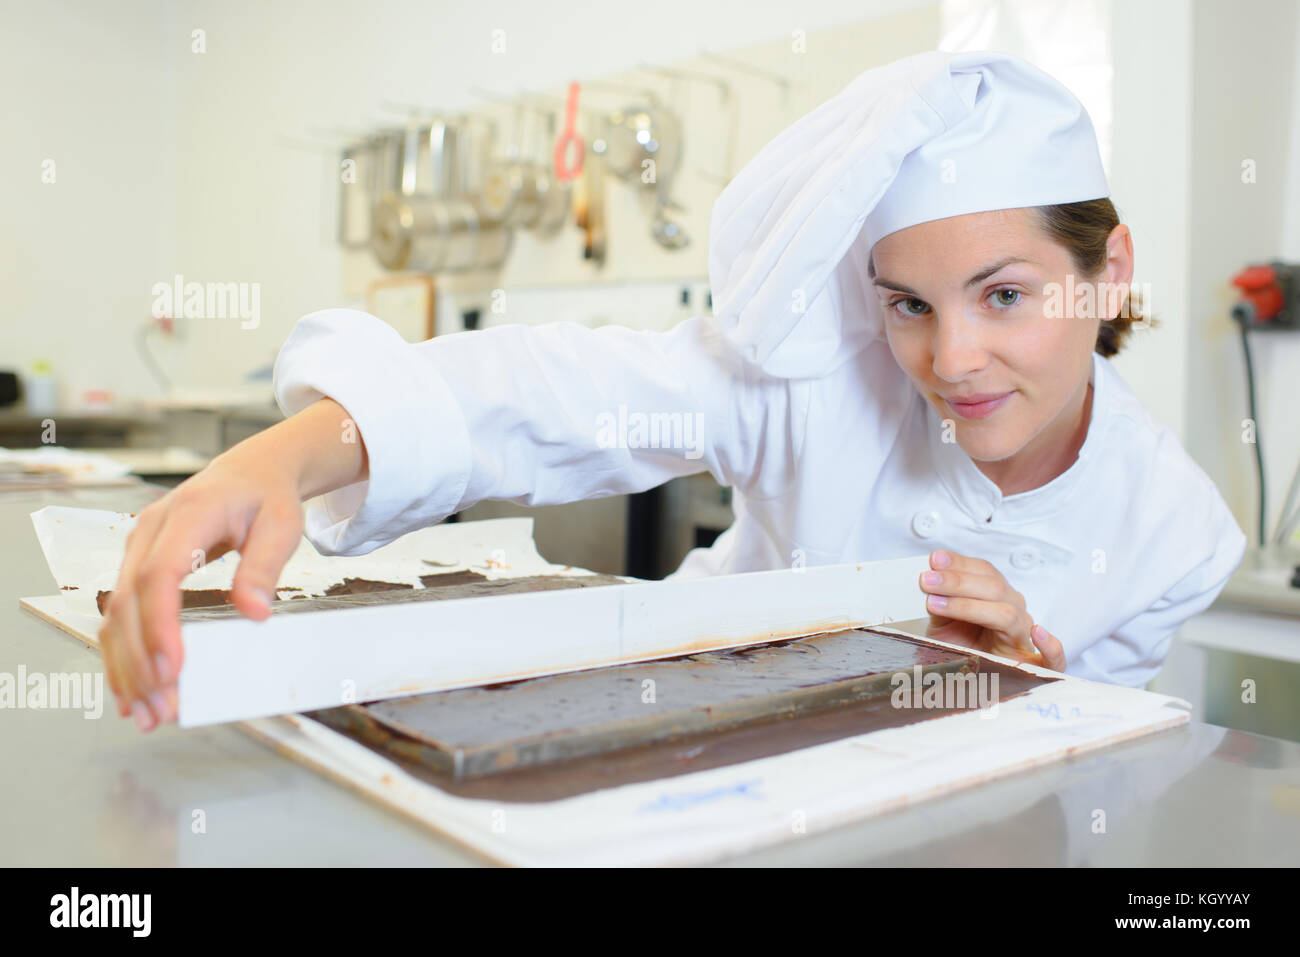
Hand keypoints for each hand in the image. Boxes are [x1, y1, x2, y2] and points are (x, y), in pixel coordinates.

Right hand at [96, 397, 366, 731]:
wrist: (251, 471)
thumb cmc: (266, 496)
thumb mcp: (281, 525)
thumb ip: (264, 566)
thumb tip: (254, 613)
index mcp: (186, 515)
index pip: (158, 575)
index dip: (159, 625)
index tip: (171, 669)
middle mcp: (149, 532)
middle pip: (128, 603)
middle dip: (140, 661)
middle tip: (160, 707)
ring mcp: (137, 549)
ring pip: (115, 615)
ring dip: (126, 667)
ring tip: (145, 713)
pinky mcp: (138, 566)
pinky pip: (121, 615)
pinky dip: (123, 655)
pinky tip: (131, 690)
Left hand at [917, 549, 1065, 670]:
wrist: (966, 678)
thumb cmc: (958, 646)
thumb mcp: (942, 619)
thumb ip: (938, 600)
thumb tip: (926, 577)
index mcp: (998, 596)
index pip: (986, 572)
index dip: (960, 564)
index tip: (934, 559)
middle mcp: (1014, 612)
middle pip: (994, 588)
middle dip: (957, 582)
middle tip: (927, 581)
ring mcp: (1024, 636)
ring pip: (1007, 614)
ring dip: (968, 605)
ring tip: (936, 603)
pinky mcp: (1034, 666)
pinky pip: (1054, 658)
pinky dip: (1051, 645)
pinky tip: (1038, 632)